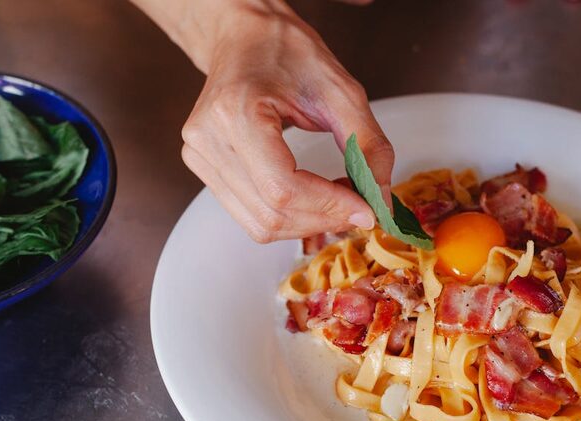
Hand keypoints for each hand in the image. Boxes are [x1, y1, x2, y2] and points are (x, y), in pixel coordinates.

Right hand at [133, 0, 392, 241]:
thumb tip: (380, 200)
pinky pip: (251, 216)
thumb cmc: (287, 52)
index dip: (330, 207)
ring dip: (309, 223)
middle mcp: (208, 139)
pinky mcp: (203, 168)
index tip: (367, 210)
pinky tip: (315, 198)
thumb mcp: (342, 91)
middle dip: (324, 219)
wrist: (245, 37)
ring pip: (261, 224)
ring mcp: (200, 157)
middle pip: (272, 213)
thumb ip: (369, 146)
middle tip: (360, 206)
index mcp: (235, 111)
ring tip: (339, 199)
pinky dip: (291, 217)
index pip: (283, 188)